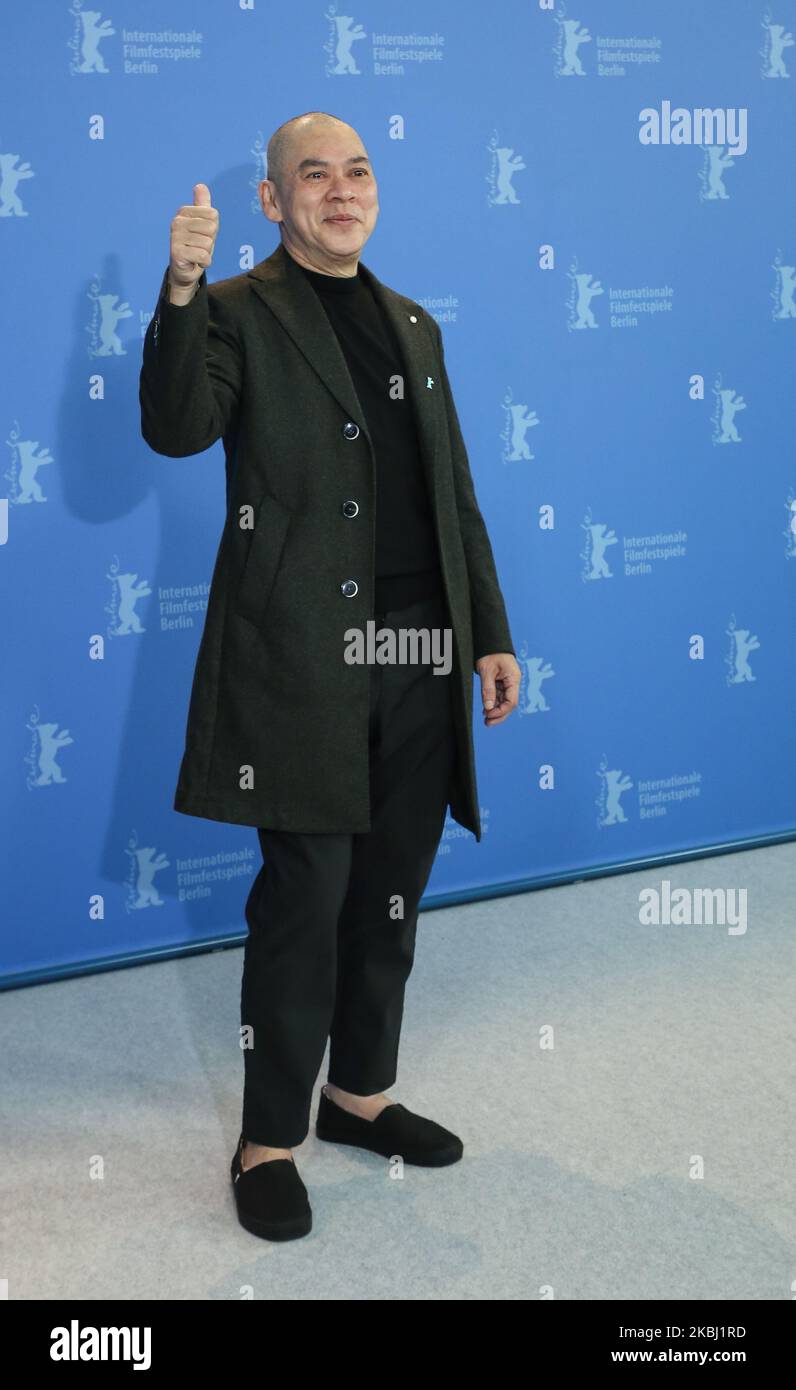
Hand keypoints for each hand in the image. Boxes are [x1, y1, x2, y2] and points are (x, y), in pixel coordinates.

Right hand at [168, 182, 218, 296]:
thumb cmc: (196, 245)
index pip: (213, 215)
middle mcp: (177, 221)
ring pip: (207, 243)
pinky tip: (196, 262)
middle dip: (210, 241)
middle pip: (211, 228)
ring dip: (206, 253)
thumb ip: (203, 205)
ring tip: (196, 254)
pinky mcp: (176, 252)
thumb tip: (200, 185)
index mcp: (184, 212)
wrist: (185, 269)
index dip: (213, 229)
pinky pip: (203, 256)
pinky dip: (204, 262)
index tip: (203, 234)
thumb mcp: (203, 223)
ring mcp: (175, 236)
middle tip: (199, 246)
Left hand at [476, 652, 519, 724]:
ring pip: (504, 702)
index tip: (489, 715)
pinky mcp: (502, 682)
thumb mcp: (486, 671)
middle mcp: (513, 682)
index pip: (511, 701)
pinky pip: (499, 696)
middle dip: (499, 715)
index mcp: (513, 679)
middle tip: (487, 723)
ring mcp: (508, 683)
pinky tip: (486, 710)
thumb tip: (488, 707)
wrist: (490, 641)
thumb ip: (488, 689)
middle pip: (509, 704)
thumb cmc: (490, 653)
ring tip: (485, 720)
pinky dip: (493, 703)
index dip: (501, 711)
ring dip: (495, 711)